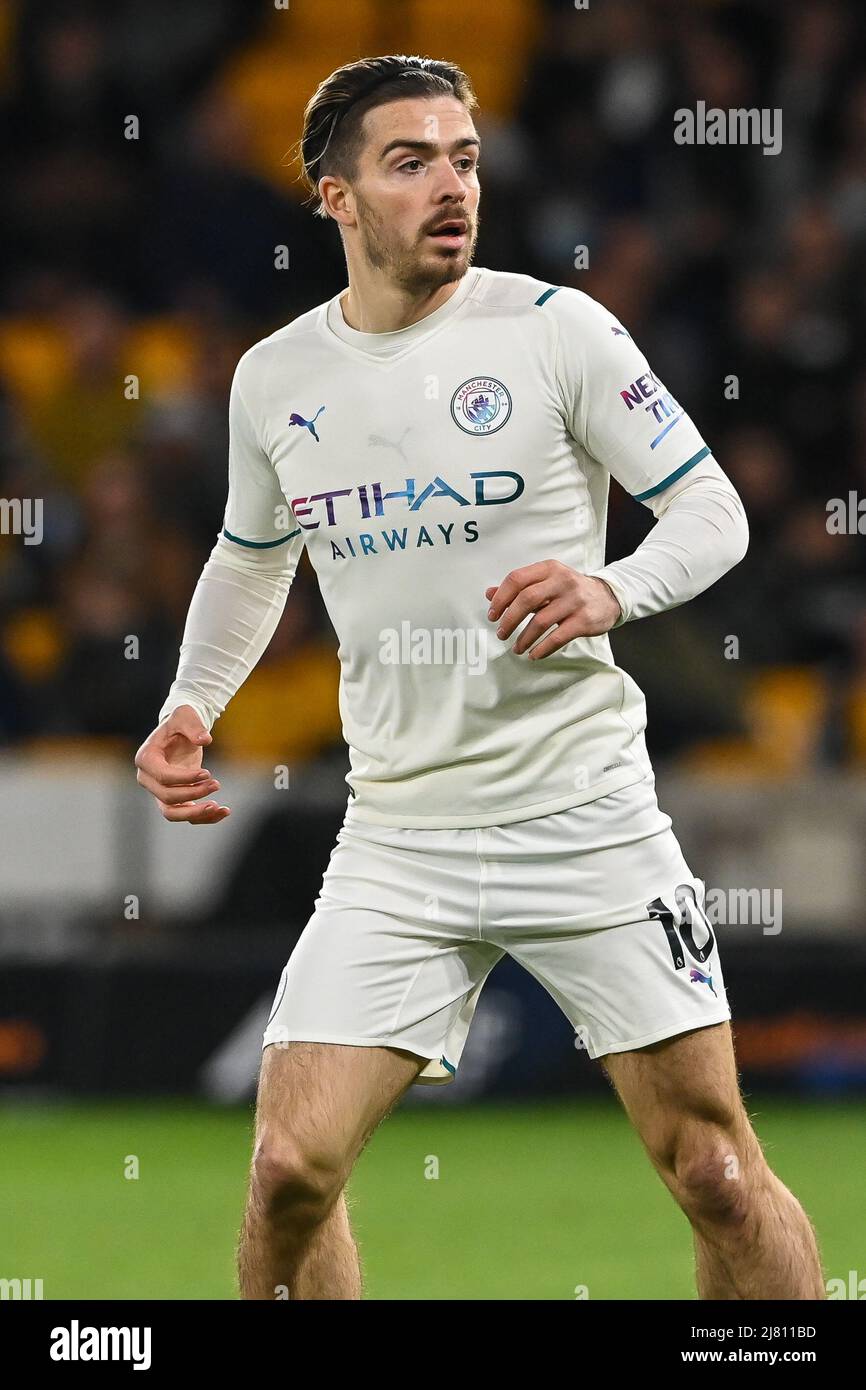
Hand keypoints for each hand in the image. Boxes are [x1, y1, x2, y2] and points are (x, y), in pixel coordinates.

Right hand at [134, 705, 229, 824]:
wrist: (180, 731)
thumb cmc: (180, 721)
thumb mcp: (186, 716)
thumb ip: (194, 727)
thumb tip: (205, 740)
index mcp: (146, 758)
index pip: (163, 776)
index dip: (185, 778)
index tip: (208, 773)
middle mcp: (147, 778)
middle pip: (167, 798)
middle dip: (194, 793)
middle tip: (217, 784)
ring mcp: (158, 791)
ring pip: (172, 813)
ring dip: (196, 813)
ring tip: (220, 808)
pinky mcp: (173, 798)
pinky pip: (185, 814)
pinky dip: (204, 817)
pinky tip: (224, 811)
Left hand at [485, 561, 621, 659]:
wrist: (608, 597)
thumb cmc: (570, 591)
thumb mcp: (546, 582)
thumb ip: (519, 588)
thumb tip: (489, 594)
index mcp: (549, 569)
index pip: (517, 579)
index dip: (500, 598)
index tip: (492, 615)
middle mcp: (562, 581)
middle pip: (527, 599)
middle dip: (509, 620)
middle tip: (501, 634)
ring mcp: (574, 601)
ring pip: (541, 621)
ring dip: (524, 638)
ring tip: (516, 648)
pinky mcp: (584, 620)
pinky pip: (558, 637)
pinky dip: (542, 648)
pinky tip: (534, 654)